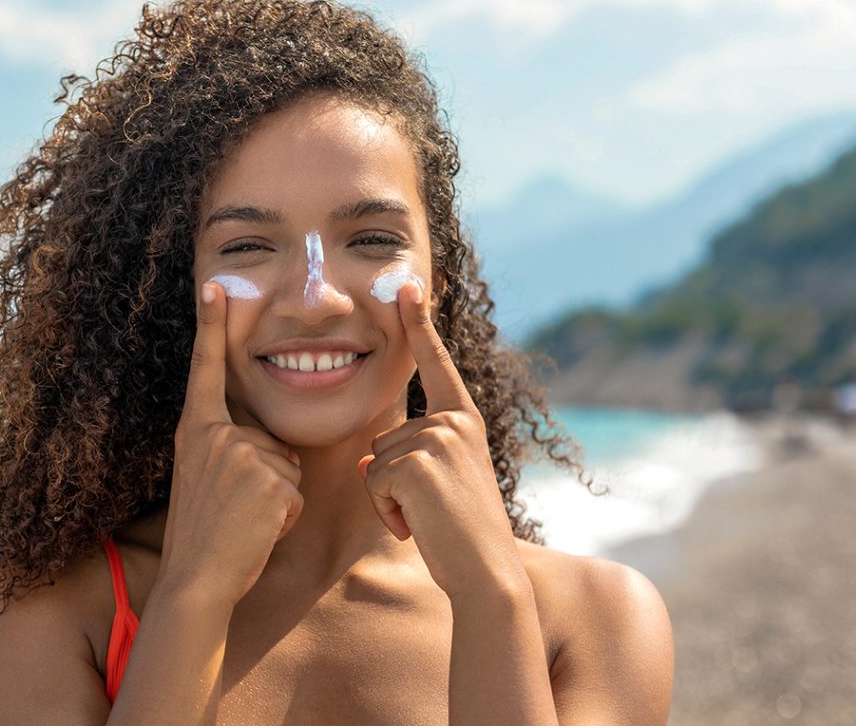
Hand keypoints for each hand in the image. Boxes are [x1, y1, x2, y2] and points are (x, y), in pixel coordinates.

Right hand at [159, 282, 304, 607]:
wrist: (197, 580)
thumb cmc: (205, 535)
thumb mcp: (204, 478)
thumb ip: (230, 450)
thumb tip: (274, 450)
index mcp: (196, 429)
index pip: (205, 369)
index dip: (210, 326)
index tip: (213, 285)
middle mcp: (216, 434)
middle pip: (271, 439)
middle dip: (269, 476)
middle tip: (235, 509)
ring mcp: (242, 455)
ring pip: (287, 466)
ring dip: (278, 498)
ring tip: (245, 520)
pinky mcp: (269, 479)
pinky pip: (296, 491)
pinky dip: (286, 516)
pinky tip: (258, 529)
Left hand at [357, 284, 523, 598]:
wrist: (486, 572)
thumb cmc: (462, 534)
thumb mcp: (441, 484)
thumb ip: (411, 460)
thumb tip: (369, 464)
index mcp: (462, 420)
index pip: (435, 364)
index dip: (419, 324)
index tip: (408, 284)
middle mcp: (452, 422)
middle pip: (385, 438)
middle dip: (393, 481)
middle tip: (432, 510)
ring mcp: (435, 439)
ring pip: (376, 462)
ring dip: (390, 499)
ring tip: (428, 518)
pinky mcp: (416, 463)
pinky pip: (374, 482)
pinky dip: (388, 512)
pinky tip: (418, 526)